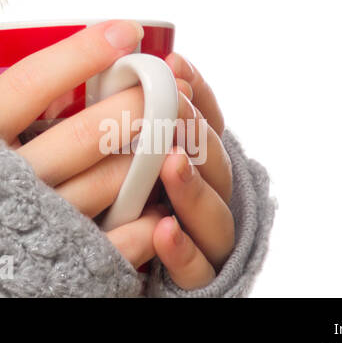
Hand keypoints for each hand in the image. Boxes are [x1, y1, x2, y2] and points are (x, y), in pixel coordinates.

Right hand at [0, 20, 195, 271]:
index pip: (33, 84)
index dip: (81, 53)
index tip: (123, 30)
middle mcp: (6, 178)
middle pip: (84, 134)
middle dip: (135, 103)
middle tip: (166, 81)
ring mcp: (35, 223)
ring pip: (107, 183)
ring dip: (148, 157)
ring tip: (174, 132)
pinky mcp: (57, 264)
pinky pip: (113, 242)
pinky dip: (144, 224)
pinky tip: (160, 204)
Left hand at [146, 51, 234, 289]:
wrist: (143, 274)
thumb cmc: (127, 203)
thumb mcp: (126, 156)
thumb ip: (131, 122)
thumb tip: (124, 71)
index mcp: (197, 163)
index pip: (209, 122)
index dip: (197, 92)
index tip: (174, 65)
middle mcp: (209, 198)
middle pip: (217, 165)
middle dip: (196, 133)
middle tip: (175, 107)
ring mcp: (206, 239)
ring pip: (215, 215)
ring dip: (193, 187)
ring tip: (172, 163)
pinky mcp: (195, 277)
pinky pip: (196, 268)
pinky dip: (182, 250)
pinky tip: (163, 230)